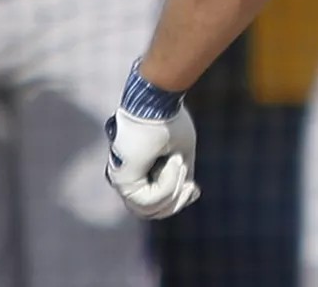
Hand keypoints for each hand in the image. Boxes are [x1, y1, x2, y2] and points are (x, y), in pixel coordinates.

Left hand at [106, 94, 199, 220]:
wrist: (156, 104)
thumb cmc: (168, 121)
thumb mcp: (181, 153)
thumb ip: (181, 177)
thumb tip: (193, 195)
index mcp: (139, 176)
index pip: (155, 206)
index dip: (178, 203)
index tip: (194, 188)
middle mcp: (128, 181)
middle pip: (153, 213)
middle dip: (177, 199)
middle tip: (188, 180)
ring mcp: (122, 182)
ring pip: (151, 209)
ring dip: (173, 186)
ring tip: (175, 161)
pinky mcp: (123, 180)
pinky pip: (150, 198)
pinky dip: (168, 181)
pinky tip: (172, 160)